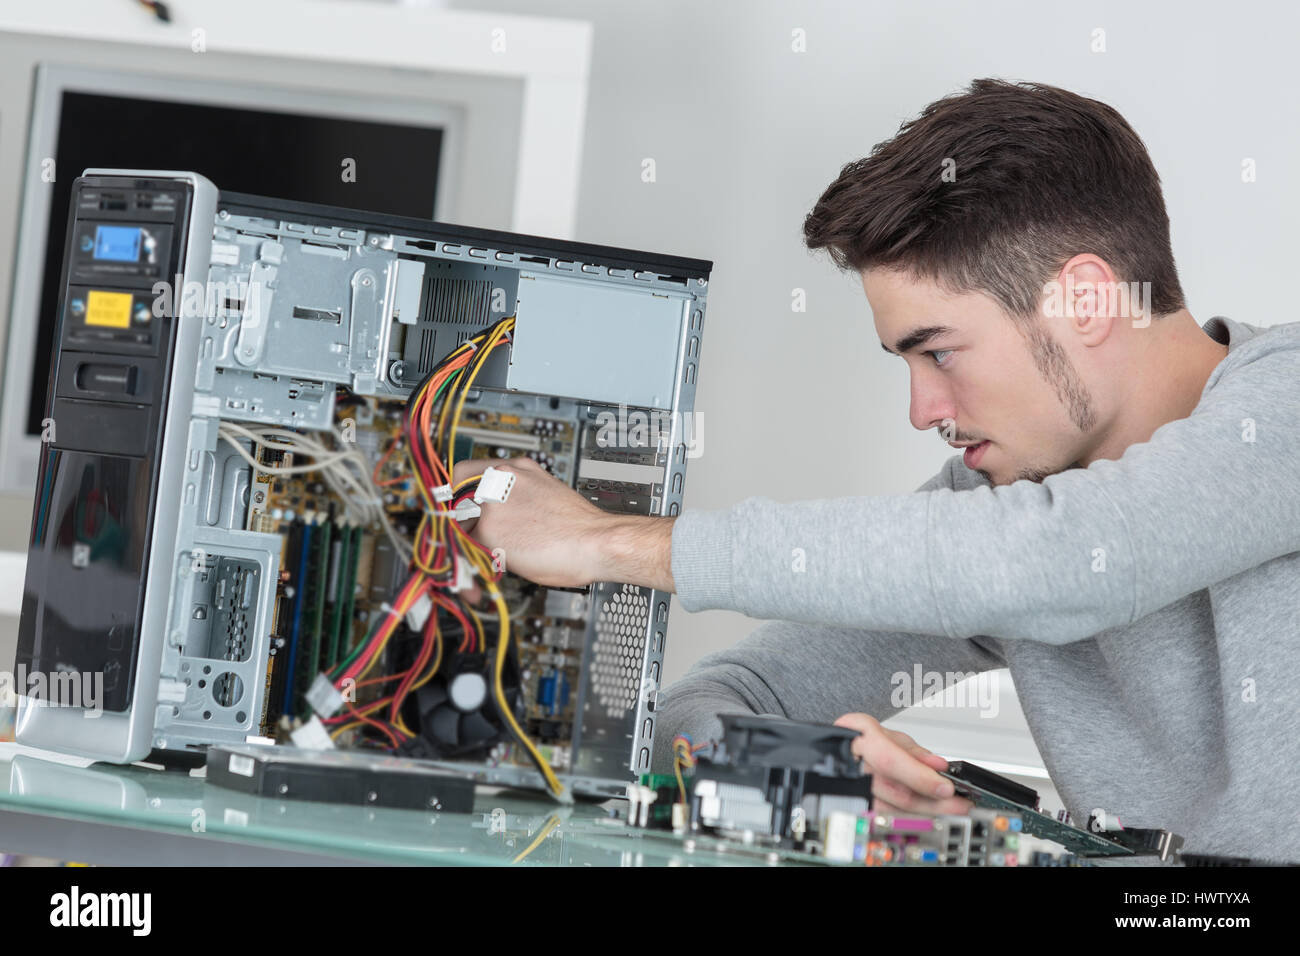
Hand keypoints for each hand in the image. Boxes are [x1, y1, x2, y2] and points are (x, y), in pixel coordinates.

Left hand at [450, 457, 610, 589]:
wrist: (596, 542)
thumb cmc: (579, 527)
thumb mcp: (545, 495)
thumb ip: (518, 496)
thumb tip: (504, 512)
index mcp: (517, 467)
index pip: (469, 471)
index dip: (463, 492)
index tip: (463, 505)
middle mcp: (500, 477)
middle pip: (456, 490)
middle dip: (461, 512)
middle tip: (471, 529)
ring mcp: (492, 502)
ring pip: (460, 520)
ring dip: (470, 536)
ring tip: (494, 551)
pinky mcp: (488, 530)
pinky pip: (469, 546)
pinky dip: (479, 557)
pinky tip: (501, 562)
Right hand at [833, 713, 973, 815]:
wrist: (829, 750)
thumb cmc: (857, 739)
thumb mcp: (886, 734)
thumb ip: (913, 751)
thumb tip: (938, 766)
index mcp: (854, 734)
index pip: (889, 759)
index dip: (919, 776)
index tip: (946, 786)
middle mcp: (847, 760)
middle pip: (892, 788)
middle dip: (930, 799)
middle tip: (955, 802)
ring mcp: (846, 785)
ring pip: (889, 808)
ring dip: (923, 811)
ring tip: (946, 808)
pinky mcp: (850, 803)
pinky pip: (883, 814)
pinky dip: (906, 816)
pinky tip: (924, 813)